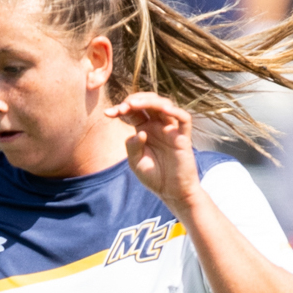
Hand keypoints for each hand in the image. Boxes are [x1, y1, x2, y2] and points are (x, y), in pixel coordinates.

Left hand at [106, 92, 201, 210]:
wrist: (172, 192)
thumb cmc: (154, 177)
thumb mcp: (135, 163)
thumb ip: (132, 147)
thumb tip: (139, 133)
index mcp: (144, 129)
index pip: (133, 111)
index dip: (121, 108)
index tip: (108, 113)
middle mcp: (158, 125)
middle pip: (149, 102)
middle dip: (135, 100)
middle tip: (123, 107)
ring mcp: (171, 129)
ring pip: (164, 105)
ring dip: (150, 101)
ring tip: (135, 105)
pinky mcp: (183, 137)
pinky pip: (184, 119)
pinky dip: (176, 112)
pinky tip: (164, 110)